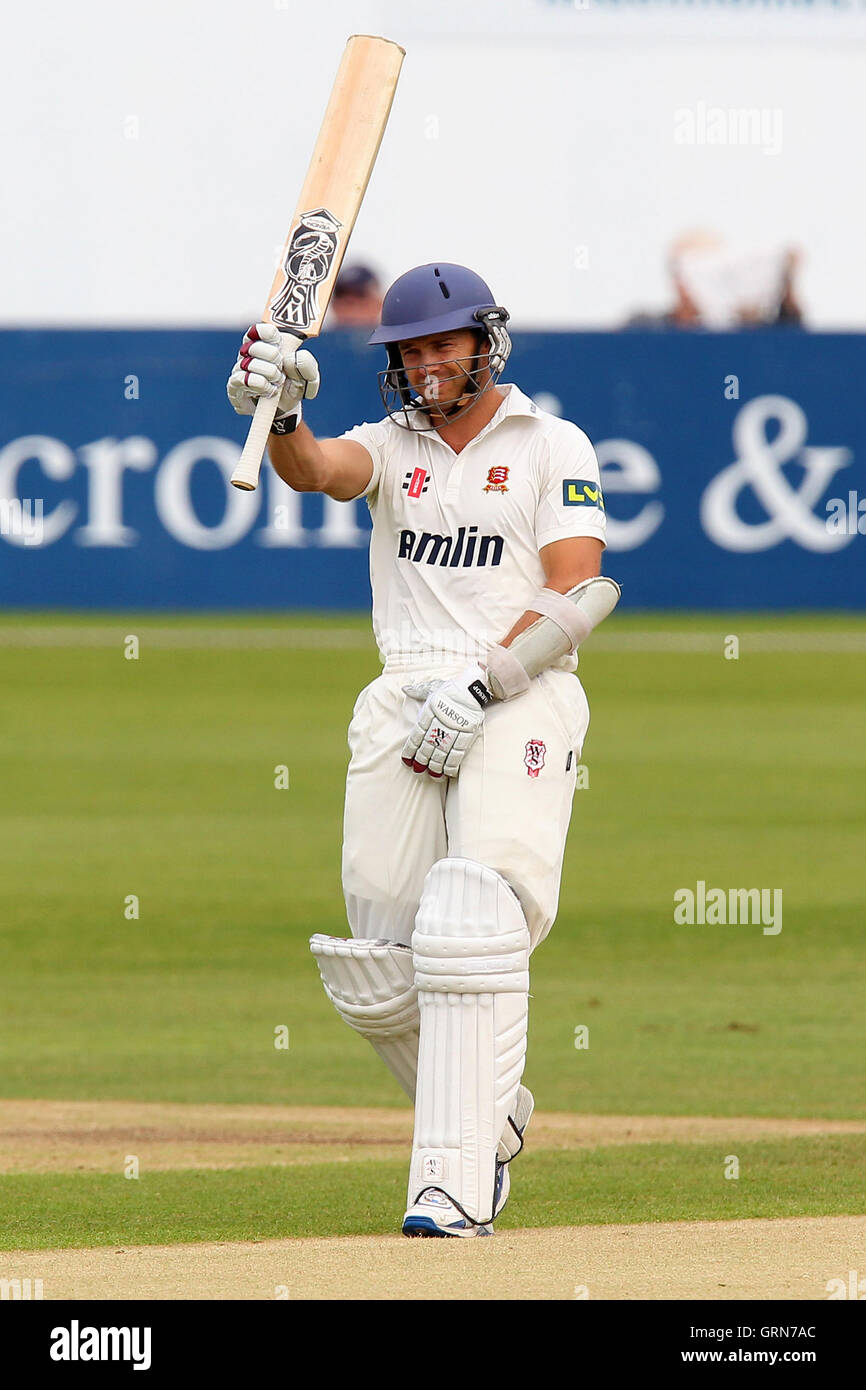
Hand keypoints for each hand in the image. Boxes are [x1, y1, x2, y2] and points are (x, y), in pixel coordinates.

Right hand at [226, 323, 319, 421]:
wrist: (284, 410)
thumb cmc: (292, 387)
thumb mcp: (308, 378)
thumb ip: (307, 365)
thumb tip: (289, 359)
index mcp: (264, 344)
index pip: (258, 330)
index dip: (268, 334)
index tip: (279, 342)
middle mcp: (248, 354)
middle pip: (255, 346)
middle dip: (274, 358)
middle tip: (281, 368)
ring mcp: (239, 369)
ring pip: (251, 364)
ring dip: (270, 374)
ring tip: (277, 382)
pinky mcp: (234, 385)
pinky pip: (245, 379)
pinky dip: (261, 385)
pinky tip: (269, 390)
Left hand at [401, 664, 492, 778]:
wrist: (474, 687)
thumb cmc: (451, 689)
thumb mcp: (433, 687)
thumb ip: (419, 691)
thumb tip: (405, 689)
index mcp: (430, 710)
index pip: (418, 734)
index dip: (411, 749)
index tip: (407, 760)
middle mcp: (441, 720)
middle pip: (429, 745)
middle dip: (422, 760)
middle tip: (418, 771)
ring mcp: (456, 727)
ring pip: (443, 751)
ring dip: (437, 765)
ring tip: (432, 775)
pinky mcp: (469, 732)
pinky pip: (459, 751)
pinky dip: (453, 763)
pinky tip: (448, 772)